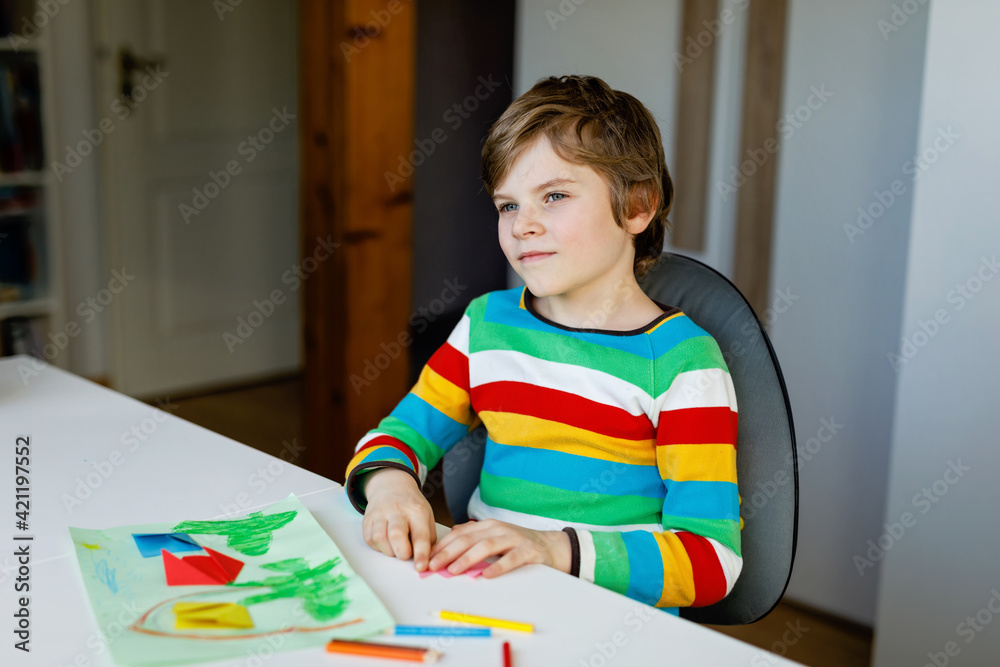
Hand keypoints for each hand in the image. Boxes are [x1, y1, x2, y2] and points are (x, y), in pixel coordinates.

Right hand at [361, 468, 436, 570]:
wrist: (392, 485)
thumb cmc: (412, 506)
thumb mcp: (427, 516)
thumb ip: (429, 538)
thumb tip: (428, 560)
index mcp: (417, 511)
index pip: (420, 535)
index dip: (421, 554)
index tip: (420, 567)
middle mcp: (397, 510)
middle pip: (396, 535)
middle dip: (401, 552)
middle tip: (405, 554)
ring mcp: (380, 513)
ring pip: (379, 538)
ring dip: (388, 551)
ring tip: (395, 548)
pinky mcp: (367, 519)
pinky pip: (369, 539)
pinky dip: (378, 547)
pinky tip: (386, 542)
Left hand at [427, 519, 570, 577]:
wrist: (552, 546)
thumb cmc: (519, 544)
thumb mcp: (494, 537)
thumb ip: (474, 538)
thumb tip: (450, 538)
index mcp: (488, 526)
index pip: (460, 534)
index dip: (442, 546)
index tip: (428, 559)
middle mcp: (499, 529)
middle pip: (469, 539)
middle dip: (448, 553)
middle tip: (434, 567)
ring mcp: (514, 539)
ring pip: (486, 547)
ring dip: (467, 559)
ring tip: (454, 570)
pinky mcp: (529, 551)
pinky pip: (511, 559)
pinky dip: (498, 567)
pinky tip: (487, 575)